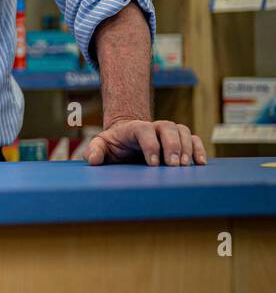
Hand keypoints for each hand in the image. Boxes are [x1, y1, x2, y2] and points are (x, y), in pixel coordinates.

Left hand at [85, 118, 207, 165]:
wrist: (127, 139)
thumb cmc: (114, 144)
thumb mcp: (101, 145)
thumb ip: (94, 150)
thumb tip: (92, 160)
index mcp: (135, 128)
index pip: (145, 131)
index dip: (150, 145)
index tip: (153, 164)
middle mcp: (155, 127)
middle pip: (168, 128)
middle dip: (172, 146)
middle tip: (173, 166)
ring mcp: (169, 133)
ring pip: (183, 132)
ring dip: (186, 148)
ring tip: (184, 166)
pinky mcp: (180, 140)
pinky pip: (194, 139)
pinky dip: (199, 149)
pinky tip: (200, 163)